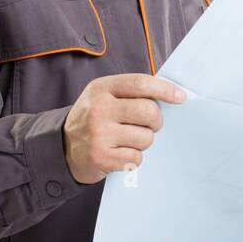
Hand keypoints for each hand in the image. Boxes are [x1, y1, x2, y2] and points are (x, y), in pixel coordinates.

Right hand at [63, 73, 186, 183]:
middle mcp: (98, 109)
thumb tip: (173, 94)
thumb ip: (131, 92)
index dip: (165, 89)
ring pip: (146, 137)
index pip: (141, 84)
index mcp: (101, 88)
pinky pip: (136, 157)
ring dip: (143, 141)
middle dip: (156, 121)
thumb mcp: (104, 96)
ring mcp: (99, 134)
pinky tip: (120, 153)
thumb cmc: (94, 119)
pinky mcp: (101, 157)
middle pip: (149, 111)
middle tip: (150, 124)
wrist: (62, 148)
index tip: (180, 97)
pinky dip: (133, 157)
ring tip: (128, 140)